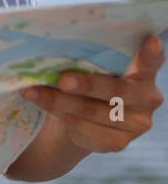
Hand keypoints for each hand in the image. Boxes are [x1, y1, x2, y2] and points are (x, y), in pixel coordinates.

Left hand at [22, 33, 163, 152]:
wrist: (79, 120)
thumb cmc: (86, 82)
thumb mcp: (89, 69)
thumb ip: (87, 60)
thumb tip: (50, 49)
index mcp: (143, 73)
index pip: (151, 62)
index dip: (151, 53)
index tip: (150, 41)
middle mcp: (147, 98)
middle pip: (117, 90)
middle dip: (87, 85)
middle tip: (62, 81)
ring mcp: (137, 124)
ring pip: (93, 111)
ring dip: (58, 101)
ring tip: (32, 92)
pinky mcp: (119, 142)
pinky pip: (85, 129)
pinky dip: (60, 115)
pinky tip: (43, 106)